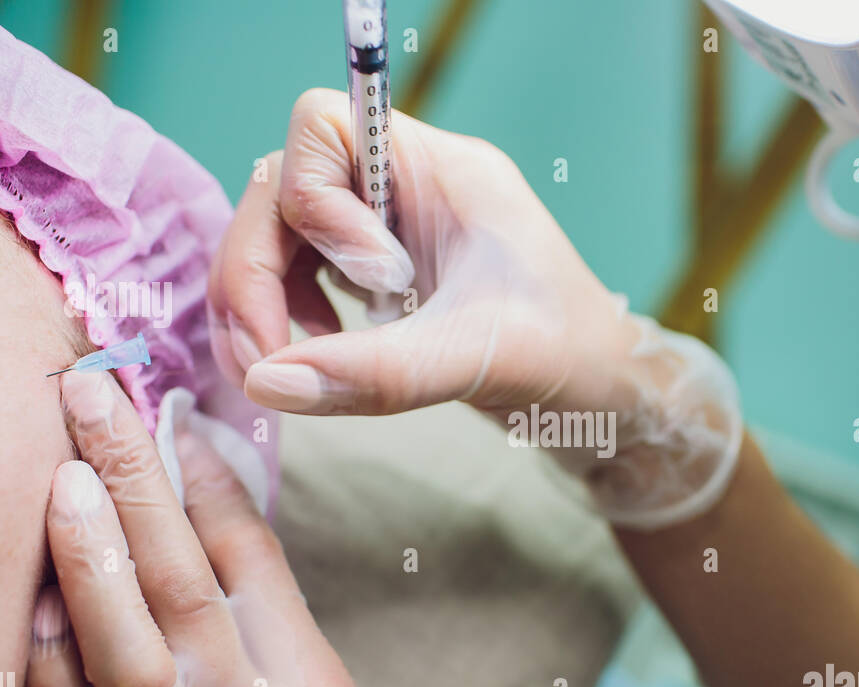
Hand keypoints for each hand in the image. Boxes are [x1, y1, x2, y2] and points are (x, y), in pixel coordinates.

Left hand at [27, 370, 405, 686]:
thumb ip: (281, 625)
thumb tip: (217, 527)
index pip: (250, 558)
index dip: (206, 478)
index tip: (173, 419)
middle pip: (179, 578)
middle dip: (131, 475)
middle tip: (93, 396)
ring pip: (122, 647)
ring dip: (85, 553)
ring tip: (60, 475)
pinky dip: (49, 668)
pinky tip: (34, 607)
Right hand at [207, 89, 742, 530]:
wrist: (601, 388)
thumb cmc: (565, 356)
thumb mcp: (474, 360)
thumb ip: (375, 372)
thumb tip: (267, 381)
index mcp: (438, 170)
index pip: (323, 126)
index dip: (315, 205)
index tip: (372, 286)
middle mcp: (403, 186)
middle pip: (280, 187)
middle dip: (256, 270)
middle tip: (267, 358)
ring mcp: (386, 228)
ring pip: (278, 233)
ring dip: (259, 299)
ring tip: (283, 368)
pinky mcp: (377, 270)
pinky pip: (298, 272)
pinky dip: (285, 317)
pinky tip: (316, 362)